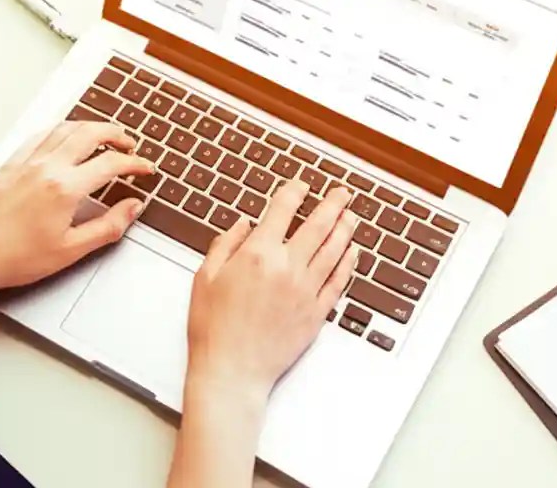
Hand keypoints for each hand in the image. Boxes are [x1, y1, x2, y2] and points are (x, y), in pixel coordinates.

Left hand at [0, 120, 154, 300]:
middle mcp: (47, 167)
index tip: (145, 168)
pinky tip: (65, 135)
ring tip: (104, 135)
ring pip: (66, 128)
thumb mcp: (71, 250)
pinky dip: (61, 129)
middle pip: (91, 133)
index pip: (111, 164)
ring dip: (91, 126)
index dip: (135, 163)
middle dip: (116, 134)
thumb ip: (108, 226)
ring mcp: (27, 161)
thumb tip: (133, 207)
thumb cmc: (16, 257)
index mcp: (65, 188)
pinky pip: (41, 134)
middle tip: (129, 144)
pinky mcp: (12, 163)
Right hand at [185, 181, 357, 402]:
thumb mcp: (205, 277)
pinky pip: (339, 281)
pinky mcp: (317, 313)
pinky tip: (351, 252)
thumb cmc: (213, 329)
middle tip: (341, 193)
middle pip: (319, 225)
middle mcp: (287, 267)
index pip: (283, 210)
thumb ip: (225, 245)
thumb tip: (242, 224)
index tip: (300, 186)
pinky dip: (348, 263)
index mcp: (257, 253)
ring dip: (345, 228)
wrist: (232, 371)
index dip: (294, 191)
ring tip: (351, 216)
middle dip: (333, 204)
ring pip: (334, 250)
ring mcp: (306, 290)